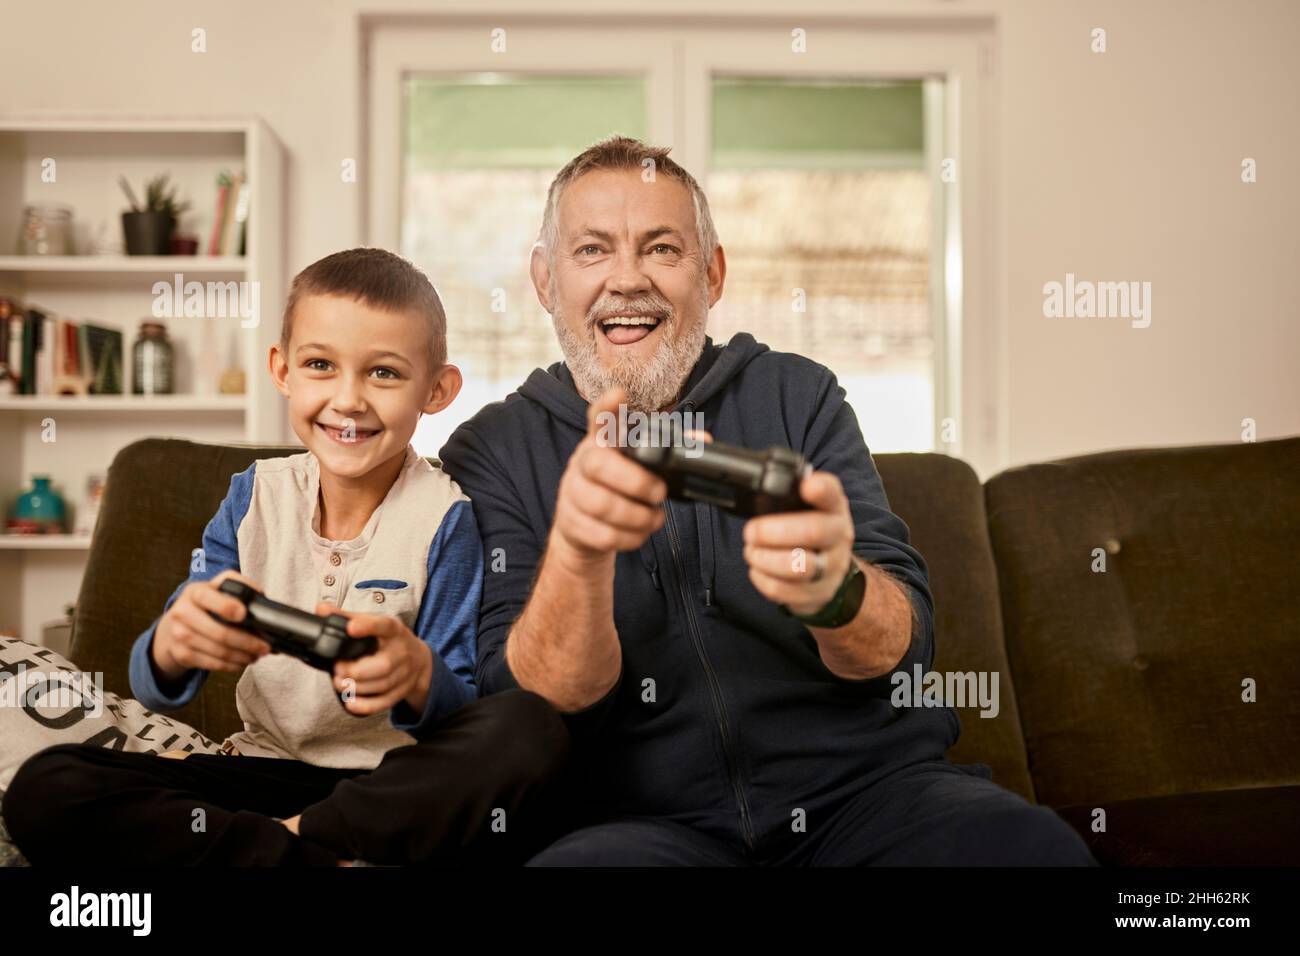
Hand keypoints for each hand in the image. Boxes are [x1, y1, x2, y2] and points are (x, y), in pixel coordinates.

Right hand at [153, 570, 271, 679]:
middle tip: (264, 646)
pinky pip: (212, 664)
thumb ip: (239, 586)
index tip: (244, 614)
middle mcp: (183, 612)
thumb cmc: (206, 603)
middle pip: (219, 632)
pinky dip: (232, 665)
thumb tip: (261, 597)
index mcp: (195, 592)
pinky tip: (242, 662)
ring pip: (219, 651)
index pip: (208, 598)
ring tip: (257, 655)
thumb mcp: (218, 587)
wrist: (175, 622)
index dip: (227, 607)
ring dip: (242, 656)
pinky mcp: (181, 654)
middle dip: (248, 642)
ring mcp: (179, 635)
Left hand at [317, 602, 432, 717]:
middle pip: (384, 664)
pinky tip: (350, 702)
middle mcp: (402, 652)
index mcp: (394, 630)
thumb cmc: (390, 640)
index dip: (368, 627)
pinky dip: (366, 705)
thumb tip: (321, 609)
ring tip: (338, 683)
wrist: (420, 660)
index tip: (350, 628)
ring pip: (382, 685)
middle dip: (357, 670)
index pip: (384, 626)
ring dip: (356, 687)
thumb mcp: (375, 623)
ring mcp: (404, 674)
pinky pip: (384, 702)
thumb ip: (347, 617)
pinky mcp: (401, 692)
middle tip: (337, 669)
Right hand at [549, 386, 667, 570]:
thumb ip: (671, 450)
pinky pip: (602, 534)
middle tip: (659, 492)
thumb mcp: (640, 465)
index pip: (599, 418)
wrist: (583, 526)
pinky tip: (639, 532)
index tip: (619, 394)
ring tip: (654, 517)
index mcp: (602, 443)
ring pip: (601, 505)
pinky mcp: (571, 523)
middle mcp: (582, 462)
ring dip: (636, 516)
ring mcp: (572, 493)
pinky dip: (628, 538)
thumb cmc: (619, 487)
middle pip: (597, 464)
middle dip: (635, 481)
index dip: (607, 406)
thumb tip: (702, 439)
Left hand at [742, 471, 854, 616]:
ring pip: (798, 566)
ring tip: (752, 551)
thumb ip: (781, 491)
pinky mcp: (819, 592)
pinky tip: (757, 569)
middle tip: (750, 531)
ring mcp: (832, 566)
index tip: (807, 486)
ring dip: (765, 559)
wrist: (830, 571)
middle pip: (813, 531)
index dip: (820, 489)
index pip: (831, 492)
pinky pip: (787, 591)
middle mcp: (839, 534)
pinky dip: (764, 580)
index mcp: (832, 506)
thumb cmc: (806, 530)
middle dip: (772, 531)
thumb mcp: (803, 506)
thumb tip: (731, 466)